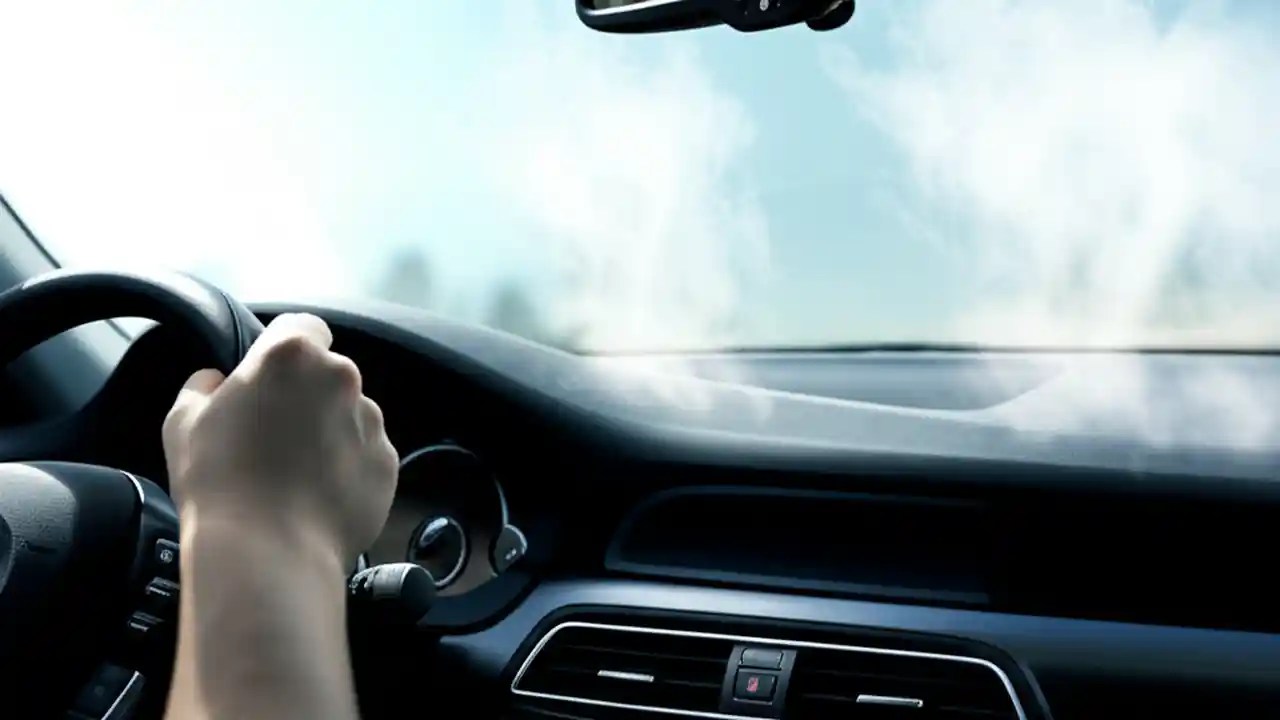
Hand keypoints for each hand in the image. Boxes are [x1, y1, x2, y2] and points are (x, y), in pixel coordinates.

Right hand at [162, 313, 398, 566]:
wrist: (267, 554)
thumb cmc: (217, 481)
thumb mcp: (183, 420)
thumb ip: (204, 385)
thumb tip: (219, 380)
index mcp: (292, 355)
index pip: (302, 327)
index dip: (285, 350)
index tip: (270, 379)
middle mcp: (342, 378)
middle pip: (328, 375)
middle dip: (307, 396)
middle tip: (274, 437)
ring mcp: (372, 422)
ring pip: (350, 415)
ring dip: (330, 433)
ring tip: (295, 475)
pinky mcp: (389, 464)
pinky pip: (366, 455)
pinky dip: (348, 468)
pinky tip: (317, 497)